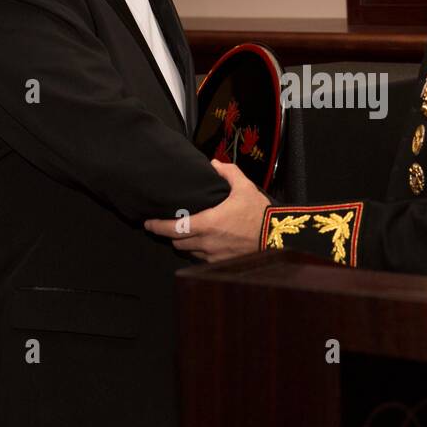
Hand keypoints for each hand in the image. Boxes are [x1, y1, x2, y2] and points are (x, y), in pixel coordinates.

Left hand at [144, 160, 268, 262]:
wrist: (278, 237)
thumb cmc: (260, 214)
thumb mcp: (244, 187)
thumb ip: (228, 173)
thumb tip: (215, 164)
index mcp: (207, 223)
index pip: (172, 228)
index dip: (156, 226)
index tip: (148, 222)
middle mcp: (206, 242)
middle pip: (176, 242)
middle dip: (170, 234)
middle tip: (166, 226)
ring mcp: (214, 255)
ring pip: (188, 251)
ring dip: (184, 243)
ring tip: (184, 234)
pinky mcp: (222, 263)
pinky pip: (202, 259)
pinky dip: (199, 251)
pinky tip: (203, 243)